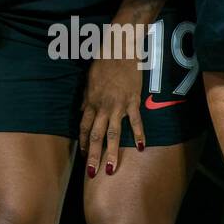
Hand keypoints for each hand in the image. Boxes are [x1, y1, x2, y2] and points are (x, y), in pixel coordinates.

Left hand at [78, 54, 145, 176]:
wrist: (119, 50)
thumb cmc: (102, 62)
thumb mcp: (88, 80)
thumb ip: (86, 98)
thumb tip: (82, 111)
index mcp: (90, 102)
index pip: (84, 128)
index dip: (83, 143)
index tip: (82, 156)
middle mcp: (102, 107)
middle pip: (96, 135)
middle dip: (93, 155)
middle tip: (92, 173)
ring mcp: (118, 106)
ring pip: (113, 134)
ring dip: (112, 152)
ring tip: (111, 169)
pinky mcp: (133, 102)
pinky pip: (136, 122)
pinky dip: (139, 135)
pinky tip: (141, 148)